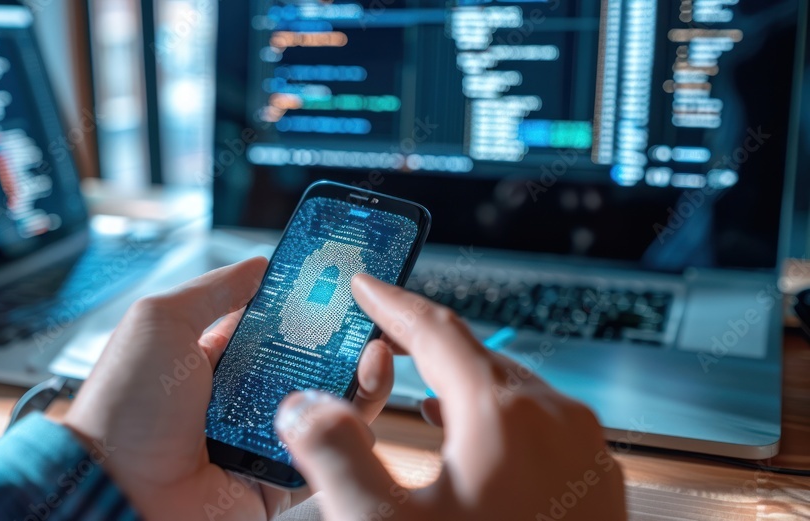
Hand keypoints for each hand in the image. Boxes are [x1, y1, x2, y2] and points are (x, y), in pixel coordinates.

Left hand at [62, 258, 396, 519]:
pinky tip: (363, 385)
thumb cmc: (126, 406)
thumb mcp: (160, 322)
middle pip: (310, 361)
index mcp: (214, 359)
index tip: (341, 282)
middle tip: (372, 314)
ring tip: (375, 347)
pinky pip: (328, 446)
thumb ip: (213, 291)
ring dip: (358, 372)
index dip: (307, 303)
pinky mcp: (283, 476)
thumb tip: (260, 265)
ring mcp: (265, 437)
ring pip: (328, 401)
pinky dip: (351, 418)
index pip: (275, 325)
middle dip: (343, 337)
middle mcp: (243, 397)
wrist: (121, 491)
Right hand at [275, 274, 626, 520]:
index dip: (392, 303)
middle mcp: (554, 418)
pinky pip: (539, 422)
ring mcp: (583, 449)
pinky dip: (493, 414)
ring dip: (459, 379)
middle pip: (476, 354)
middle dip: (423, 341)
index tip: (367, 284)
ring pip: (511, 387)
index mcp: (503, 414)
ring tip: (418, 384)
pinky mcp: (596, 481)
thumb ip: (336, 458)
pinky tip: (471, 436)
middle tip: (381, 335)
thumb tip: (303, 408)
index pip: (436, 331)